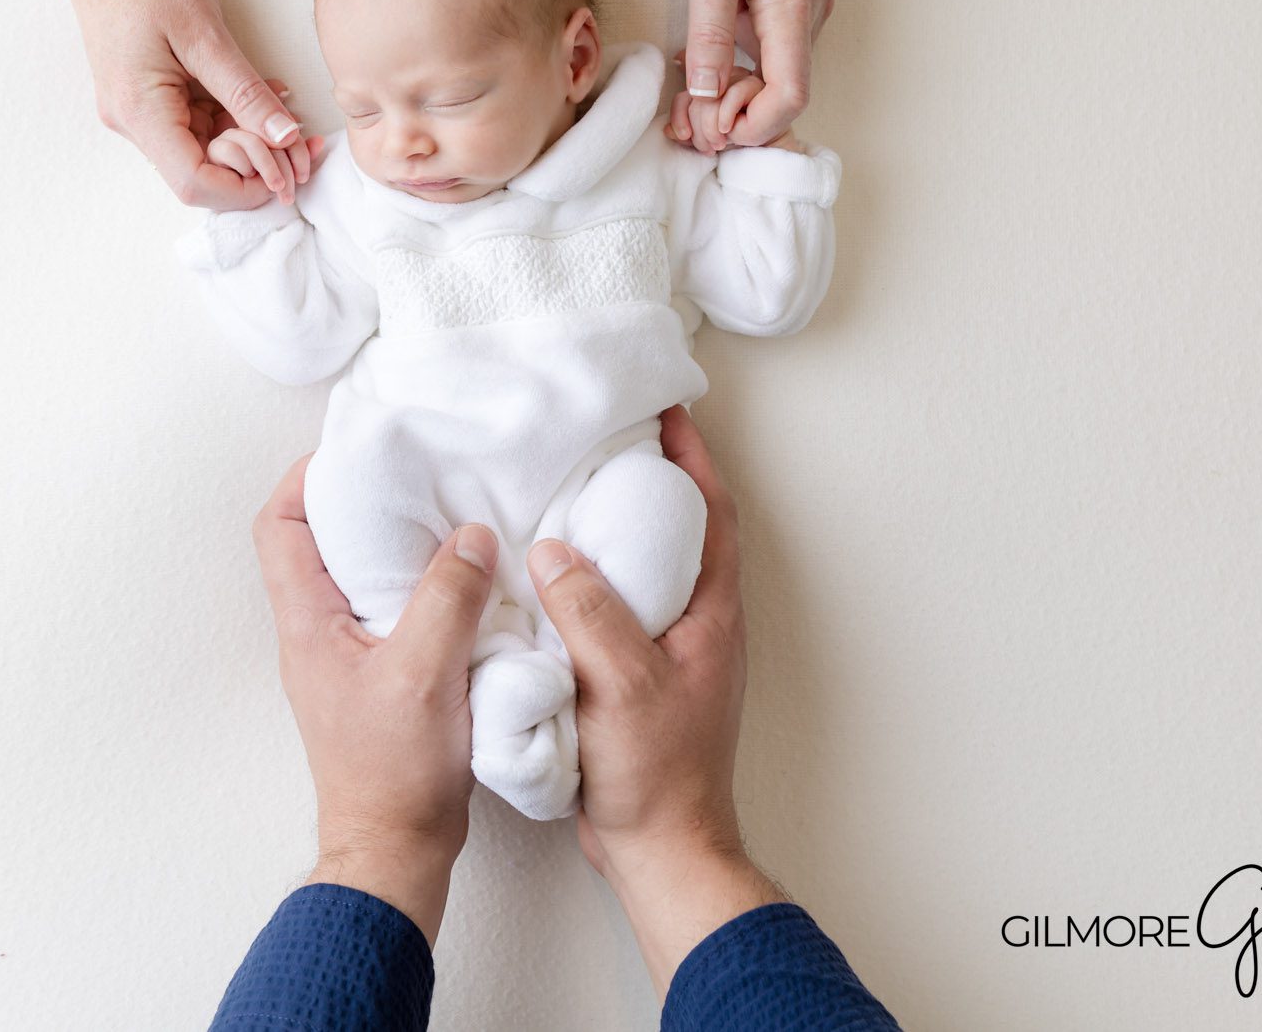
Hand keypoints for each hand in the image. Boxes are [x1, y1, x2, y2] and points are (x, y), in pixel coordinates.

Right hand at [59, 0, 302, 209]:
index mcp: (139, 112)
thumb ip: (245, 92)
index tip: (290, 173)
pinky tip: (263, 93)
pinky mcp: (147, 92)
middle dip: (255, 163)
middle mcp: (133, 120)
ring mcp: (138, 108)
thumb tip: (284, 137)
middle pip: (201, 170)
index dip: (246, 189)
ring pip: (202, 146)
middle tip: (303, 141)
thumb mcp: (206, 34)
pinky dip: (231, 113)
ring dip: (247, 136)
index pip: (194, 183)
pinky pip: (195, 118)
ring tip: (289, 111)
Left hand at [253, 455, 499, 943]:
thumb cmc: (395, 772)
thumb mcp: (425, 675)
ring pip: (357, 573)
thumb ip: (446, 599)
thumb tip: (470, 536)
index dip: (305, 478)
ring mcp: (344, 654)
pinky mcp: (378, 674)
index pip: (277, 526)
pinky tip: (464, 575)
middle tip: (411, 470)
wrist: (397, 846)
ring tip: (444, 511)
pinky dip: (421, 580)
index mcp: (307, 622)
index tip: (356, 450)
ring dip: (395, 540)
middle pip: (317, 540)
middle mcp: (316, 631)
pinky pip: (391, 605)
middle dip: (360, 497)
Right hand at [528, 406, 786, 990]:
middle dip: (653, 481)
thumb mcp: (621, 682)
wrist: (660, 849)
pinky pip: (619, 609)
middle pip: (684, 533)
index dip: (692, 458)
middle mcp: (700, 626)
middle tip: (608, 439)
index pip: (712, 514)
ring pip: (649, 571)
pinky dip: (591, 579)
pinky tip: (549, 577)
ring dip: (619, 529)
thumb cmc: (657, 774)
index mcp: (712, 615)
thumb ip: (590, 613)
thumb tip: (555, 550)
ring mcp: (672, 653)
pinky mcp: (640, 680)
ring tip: (571, 493)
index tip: (665, 411)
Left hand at [680, 0, 834, 153]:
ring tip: (684, 90)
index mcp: (793, 7)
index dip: (753, 126)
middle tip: (683, 117)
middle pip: (782, 90)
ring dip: (735, 88)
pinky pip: (772, 40)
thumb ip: (710, 30)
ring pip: (776, 67)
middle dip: (735, 114)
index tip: (709, 127)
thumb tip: (705, 90)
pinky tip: (701, 50)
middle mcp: (811, 10)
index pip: (790, 96)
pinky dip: (741, 59)